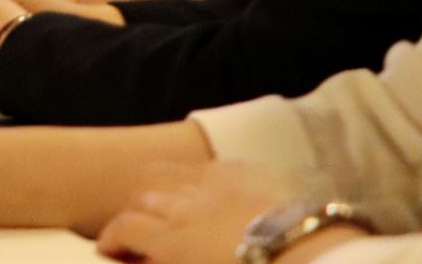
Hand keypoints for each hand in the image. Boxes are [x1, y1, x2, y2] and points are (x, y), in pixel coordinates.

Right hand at [95, 161, 293, 263]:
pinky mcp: (251, 178)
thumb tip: (144, 260)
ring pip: (172, 173)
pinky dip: (200, 177)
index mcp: (173, 241)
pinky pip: (213, 168)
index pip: (125, 227)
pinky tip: (204, 188)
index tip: (108, 249)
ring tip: (160, 201)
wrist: (313, 262)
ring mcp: (219, 187)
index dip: (111, 237)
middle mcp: (188, 206)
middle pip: (144, 196)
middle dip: (133, 212)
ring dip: (159, 186)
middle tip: (135, 231)